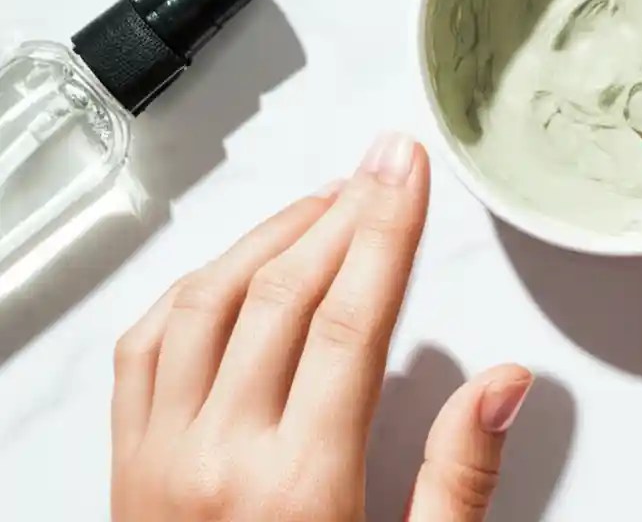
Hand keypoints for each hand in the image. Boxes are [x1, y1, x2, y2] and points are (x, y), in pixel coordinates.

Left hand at [111, 133, 532, 521]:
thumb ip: (460, 476)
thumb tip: (506, 382)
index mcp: (302, 485)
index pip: (354, 318)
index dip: (386, 230)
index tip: (406, 173)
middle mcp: (219, 459)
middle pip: (285, 294)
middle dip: (342, 212)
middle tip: (381, 164)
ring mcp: (159, 458)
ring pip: (207, 303)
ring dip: (269, 237)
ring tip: (323, 204)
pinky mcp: (126, 466)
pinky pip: (144, 347)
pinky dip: (191, 289)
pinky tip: (231, 271)